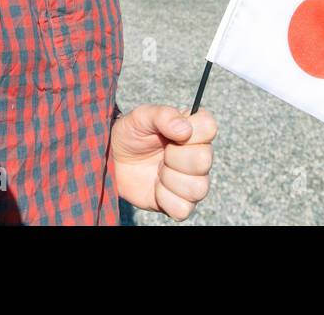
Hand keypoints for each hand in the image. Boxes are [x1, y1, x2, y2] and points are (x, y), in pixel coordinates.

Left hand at [110, 104, 216, 220]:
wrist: (114, 161)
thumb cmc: (131, 135)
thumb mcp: (141, 117)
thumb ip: (163, 115)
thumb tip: (185, 130)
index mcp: (194, 129)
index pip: (209, 127)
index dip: (191, 131)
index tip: (172, 134)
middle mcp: (199, 155)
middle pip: (204, 160)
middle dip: (173, 157)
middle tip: (161, 153)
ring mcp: (192, 181)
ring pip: (197, 188)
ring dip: (169, 179)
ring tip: (157, 171)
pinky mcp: (181, 203)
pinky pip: (183, 208)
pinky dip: (164, 198)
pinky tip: (156, 187)